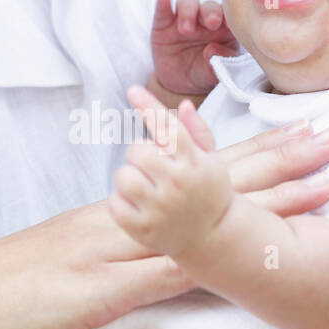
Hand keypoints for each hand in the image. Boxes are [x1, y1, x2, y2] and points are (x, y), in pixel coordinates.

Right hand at [0, 116, 328, 328]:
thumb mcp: (54, 265)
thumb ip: (99, 253)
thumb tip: (137, 248)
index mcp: (110, 212)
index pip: (188, 171)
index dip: (246, 155)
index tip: (293, 135)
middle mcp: (122, 217)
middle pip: (212, 176)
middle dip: (279, 156)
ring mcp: (117, 248)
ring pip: (209, 211)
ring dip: (274, 193)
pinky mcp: (107, 287)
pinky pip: (178, 264)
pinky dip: (229, 249)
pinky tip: (269, 245)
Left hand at [109, 86, 234, 255]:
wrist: (214, 238)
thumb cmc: (209, 193)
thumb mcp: (212, 160)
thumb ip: (197, 131)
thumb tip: (183, 105)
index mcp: (194, 162)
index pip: (168, 128)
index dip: (149, 106)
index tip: (132, 90)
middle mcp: (178, 183)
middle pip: (136, 151)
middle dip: (141, 155)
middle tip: (154, 169)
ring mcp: (160, 208)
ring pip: (123, 176)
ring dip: (129, 178)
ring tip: (146, 188)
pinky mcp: (143, 229)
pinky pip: (115, 204)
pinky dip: (121, 203)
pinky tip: (139, 207)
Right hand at [150, 0, 238, 94]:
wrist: (180, 85)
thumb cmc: (204, 73)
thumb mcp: (214, 73)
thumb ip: (218, 61)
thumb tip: (212, 51)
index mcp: (224, 28)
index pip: (229, 16)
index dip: (230, 18)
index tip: (229, 26)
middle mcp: (205, 19)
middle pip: (209, 6)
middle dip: (211, 12)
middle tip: (212, 23)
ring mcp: (184, 18)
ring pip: (188, 2)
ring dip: (188, 12)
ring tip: (186, 30)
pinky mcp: (163, 23)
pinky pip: (163, 10)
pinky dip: (163, 3)